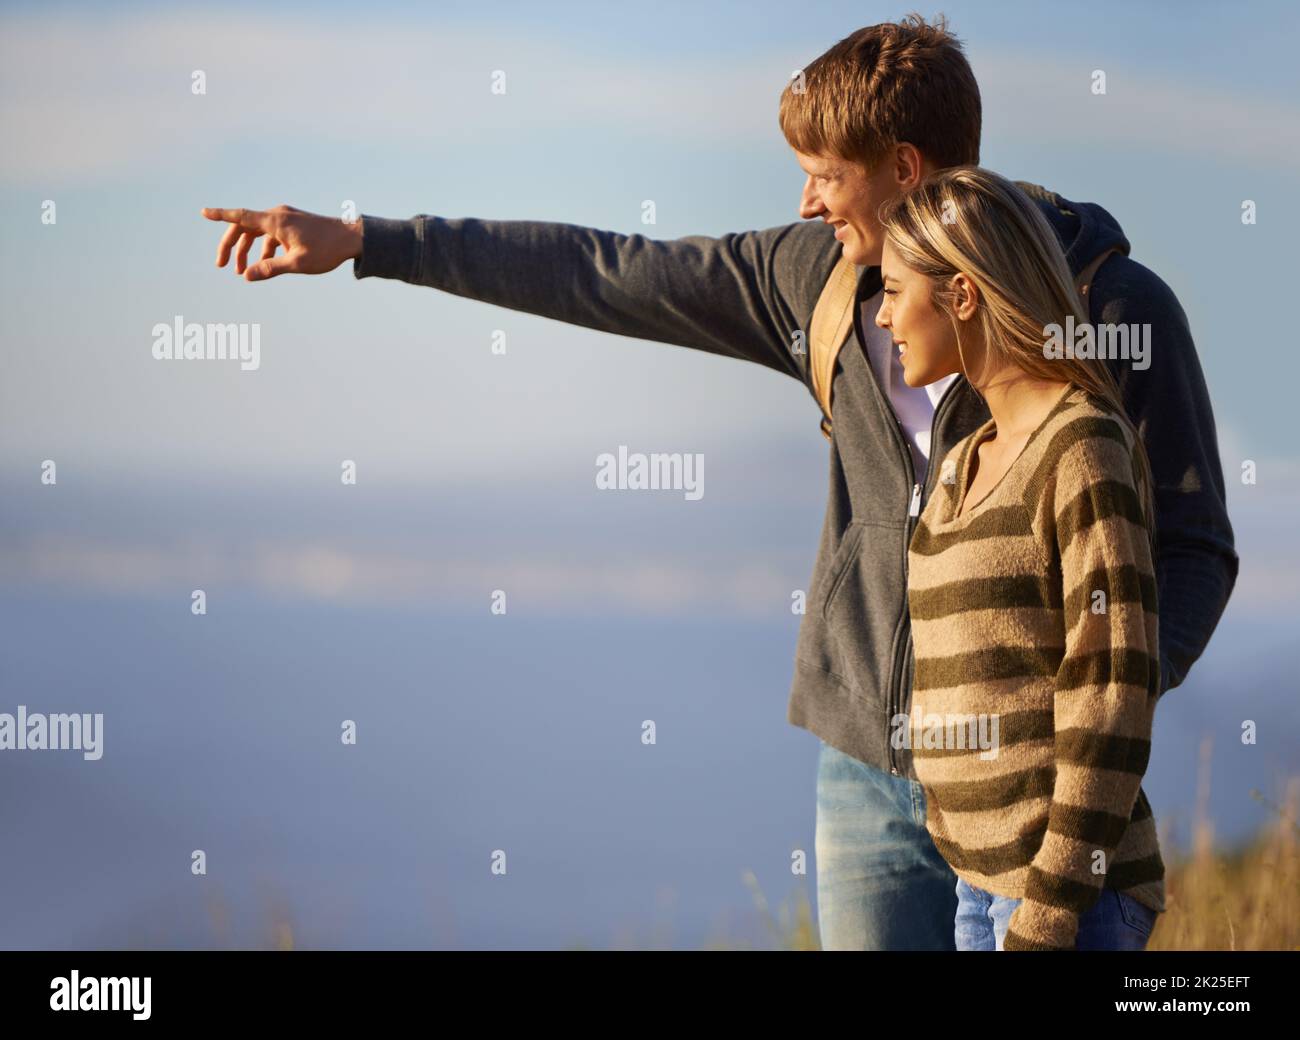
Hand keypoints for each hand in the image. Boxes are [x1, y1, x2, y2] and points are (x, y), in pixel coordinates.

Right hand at [200, 204, 362, 280]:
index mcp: (276, 221)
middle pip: (245, 227)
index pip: (241, 216)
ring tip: (244, 272)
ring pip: (257, 232)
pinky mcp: (294, 224)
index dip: (220, 215)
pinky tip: (265, 264)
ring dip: (248, 250)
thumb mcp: (297, 263)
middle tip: (222, 266)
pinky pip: (271, 234)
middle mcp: (278, 215)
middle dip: (231, 246)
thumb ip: (271, 268)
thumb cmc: (327, 250)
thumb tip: (248, 275)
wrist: (353, 238)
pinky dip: (264, 248)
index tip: (203, 212)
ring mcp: (286, 219)